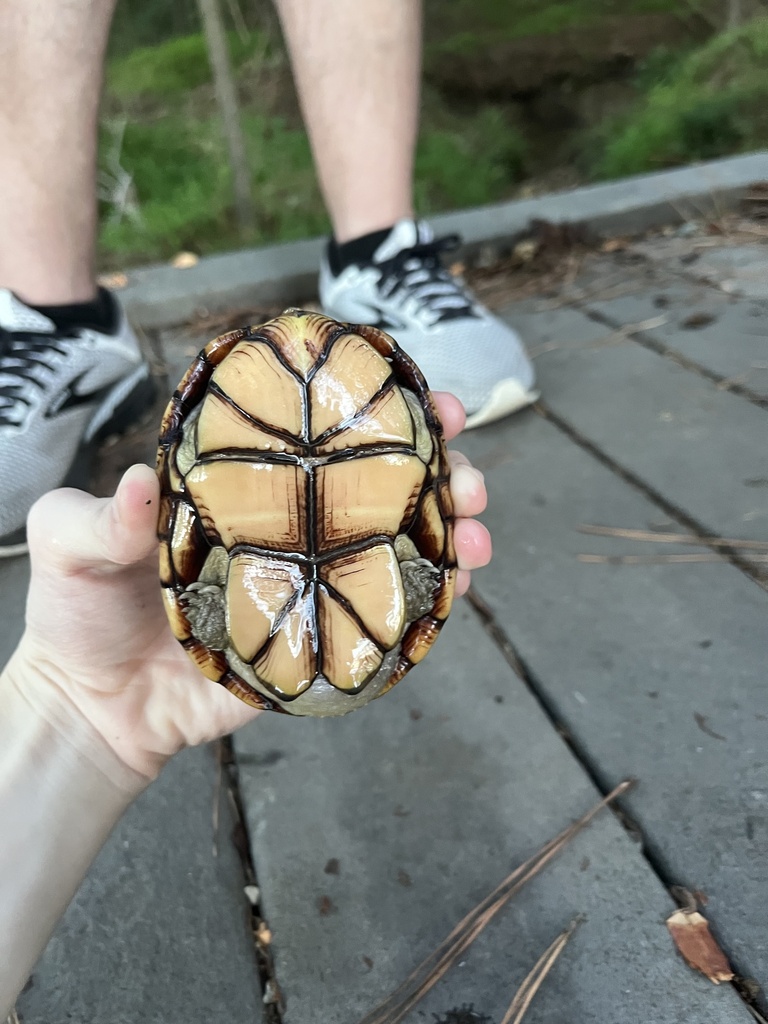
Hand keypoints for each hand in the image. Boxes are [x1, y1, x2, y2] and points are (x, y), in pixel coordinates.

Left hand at [9, 393, 490, 779]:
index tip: (420, 396)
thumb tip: (141, 485)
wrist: (93, 706)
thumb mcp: (68, 545)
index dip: (373, 411)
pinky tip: (459, 587)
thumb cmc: (78, 613)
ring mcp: (308, 584)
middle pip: (375, 488)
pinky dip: (427, 601)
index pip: (314, 436)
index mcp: (241, 488)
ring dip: (448, 534)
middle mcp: (285, 528)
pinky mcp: (316, 641)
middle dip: (436, 473)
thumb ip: (100, 517)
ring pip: (394, 548)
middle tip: (469, 473)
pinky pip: (381, 619)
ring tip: (479, 534)